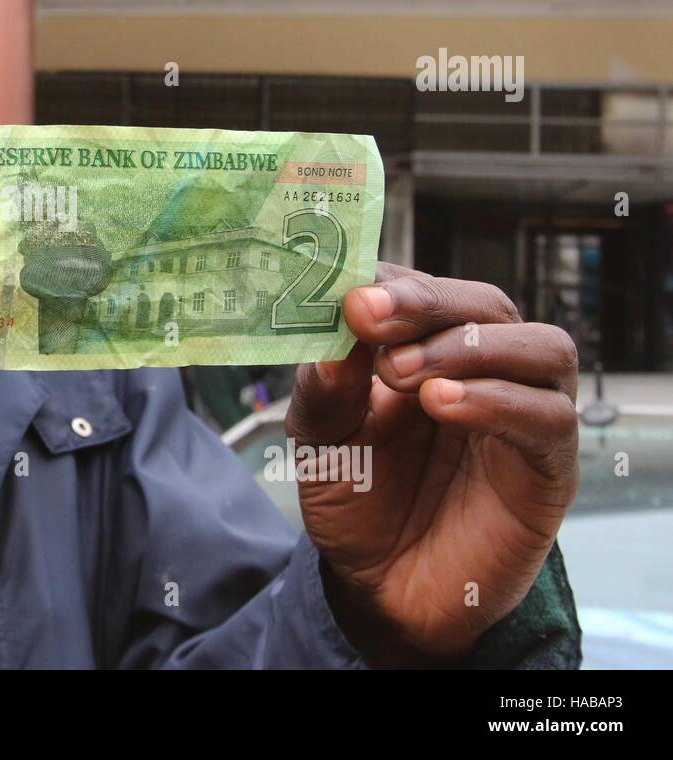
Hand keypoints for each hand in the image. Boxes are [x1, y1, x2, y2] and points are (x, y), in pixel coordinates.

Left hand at [286, 263, 578, 663]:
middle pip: (485, 304)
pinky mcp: (547, 466)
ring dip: (467, 346)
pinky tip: (442, 404)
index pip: (424, 286)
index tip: (344, 290)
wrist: (381, 587)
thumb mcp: (320, 438)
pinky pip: (547, 417)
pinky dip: (497, 400)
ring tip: (401, 371)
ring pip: (540, 347)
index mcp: (426, 346)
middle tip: (367, 315)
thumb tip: (331, 337)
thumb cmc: (358, 497)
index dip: (387, 280)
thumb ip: (324, 387)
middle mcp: (484, 369)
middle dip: (424, 302)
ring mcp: (523, 413)